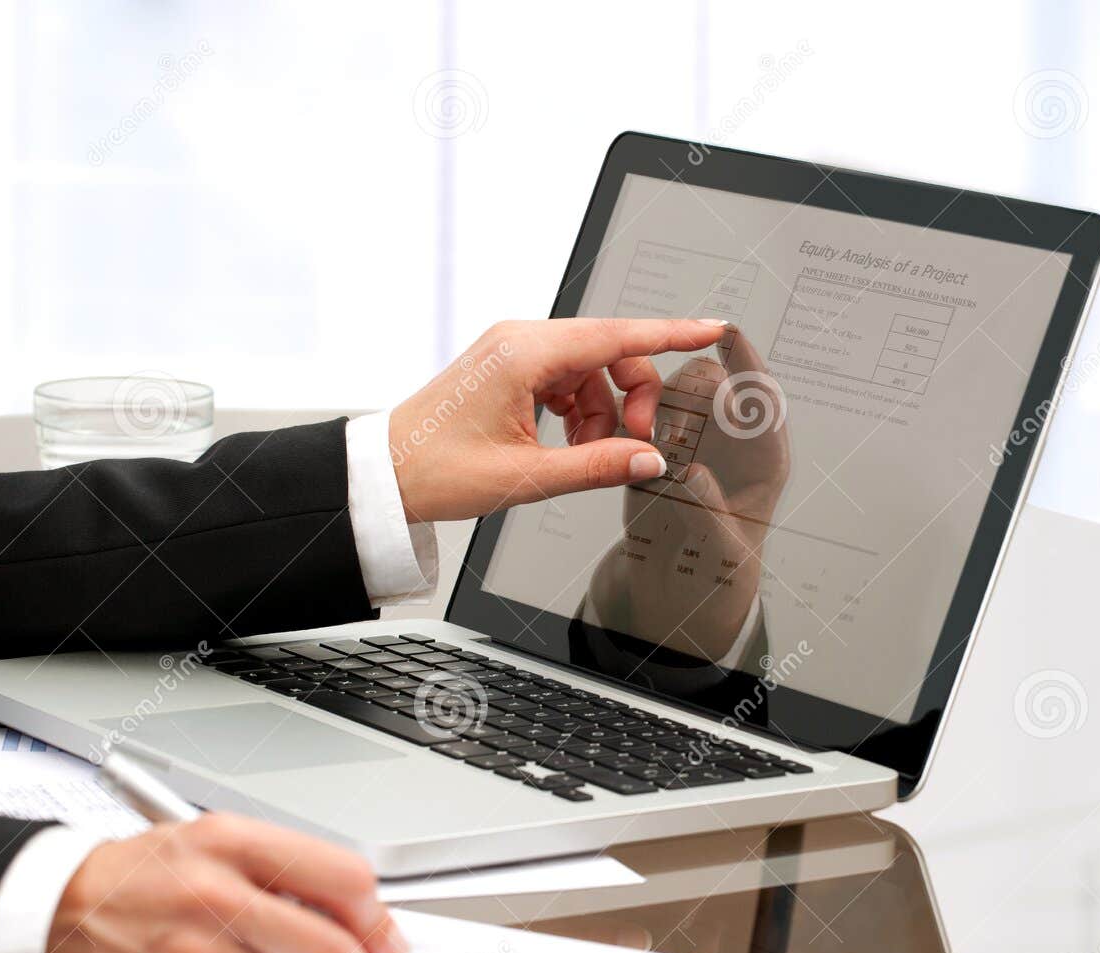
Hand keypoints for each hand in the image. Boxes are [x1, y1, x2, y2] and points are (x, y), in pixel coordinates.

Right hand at [44, 813, 406, 952]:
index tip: (386, 943)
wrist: (46, 919)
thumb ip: (288, 874)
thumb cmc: (137, 883)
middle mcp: (217, 893)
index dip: (378, 920)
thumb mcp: (213, 846)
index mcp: (234, 842)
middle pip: (333, 950)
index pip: (344, 878)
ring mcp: (196, 952)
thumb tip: (364, 922)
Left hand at [388, 317, 728, 522]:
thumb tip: (649, 459)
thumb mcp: (526, 477)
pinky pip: (567, 378)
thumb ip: (598, 466)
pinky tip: (569, 443)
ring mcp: (513, 351)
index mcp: (523, 353)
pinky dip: (580, 410)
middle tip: (634, 445)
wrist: (387, 473)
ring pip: (591, 369)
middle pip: (610, 351)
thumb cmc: (436, 469)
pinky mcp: (509, 367)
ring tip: (585, 455)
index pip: (616, 334)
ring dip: (603, 412)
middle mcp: (519, 340)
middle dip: (634, 397)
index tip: (712, 328)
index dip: (671, 333)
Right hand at [587, 335, 790, 658]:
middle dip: (690, 393)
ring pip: (668, 393)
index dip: (746, 363)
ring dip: (655, 408)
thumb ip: (707, 511)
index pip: (760, 397)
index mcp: (760, 454)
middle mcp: (723, 437)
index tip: (728, 335)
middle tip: (671, 434)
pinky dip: (626, 422)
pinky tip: (625, 446)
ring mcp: (685, 439)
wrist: (677, 585)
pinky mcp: (649, 448)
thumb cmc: (714, 566)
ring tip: (651, 450)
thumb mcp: (719, 548)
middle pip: (709, 382)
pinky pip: (636, 416)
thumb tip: (688, 473)